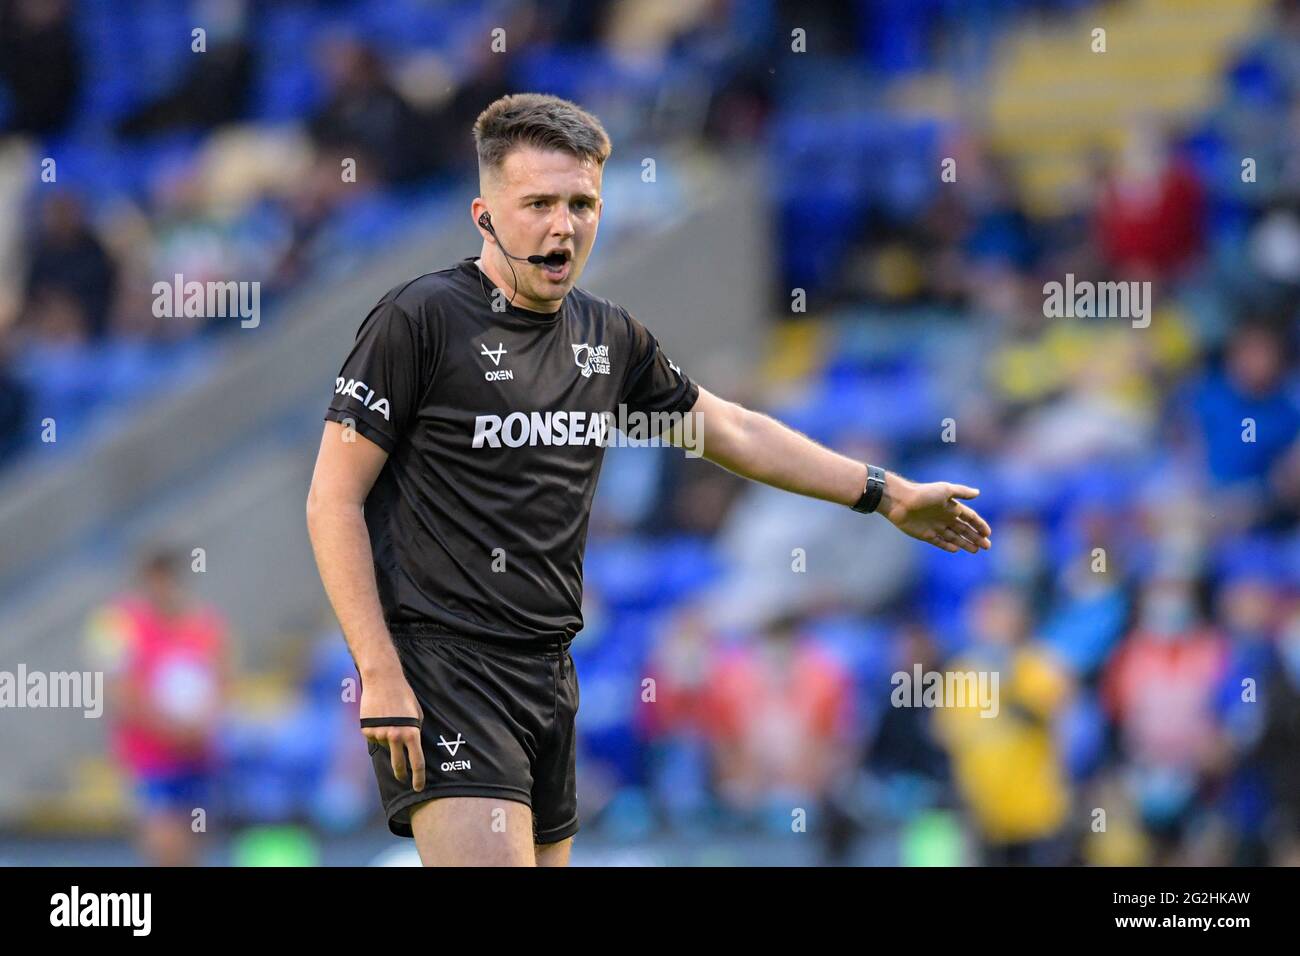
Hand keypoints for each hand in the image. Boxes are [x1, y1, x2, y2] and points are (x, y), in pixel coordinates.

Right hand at [360, 662, 425, 790]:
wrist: (383, 681)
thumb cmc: (404, 696)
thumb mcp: (416, 714)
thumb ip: (414, 732)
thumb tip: (411, 748)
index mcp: (411, 733)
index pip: (417, 762)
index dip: (418, 777)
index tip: (419, 788)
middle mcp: (395, 736)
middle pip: (399, 764)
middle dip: (401, 774)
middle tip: (403, 779)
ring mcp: (379, 734)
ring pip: (386, 747)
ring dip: (388, 740)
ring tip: (390, 720)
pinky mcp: (367, 731)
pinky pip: (374, 739)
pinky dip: (378, 733)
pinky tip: (379, 718)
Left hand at [878, 474, 990, 553]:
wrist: (900, 501)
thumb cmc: (923, 493)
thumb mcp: (945, 490)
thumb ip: (961, 492)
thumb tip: (978, 492)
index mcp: (951, 507)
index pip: (970, 517)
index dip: (980, 525)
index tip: (988, 533)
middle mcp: (945, 517)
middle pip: (964, 529)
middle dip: (976, 537)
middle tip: (987, 546)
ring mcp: (935, 526)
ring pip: (954, 537)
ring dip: (965, 543)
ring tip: (976, 550)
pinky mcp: (925, 535)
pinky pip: (939, 542)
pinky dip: (948, 546)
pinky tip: (956, 549)